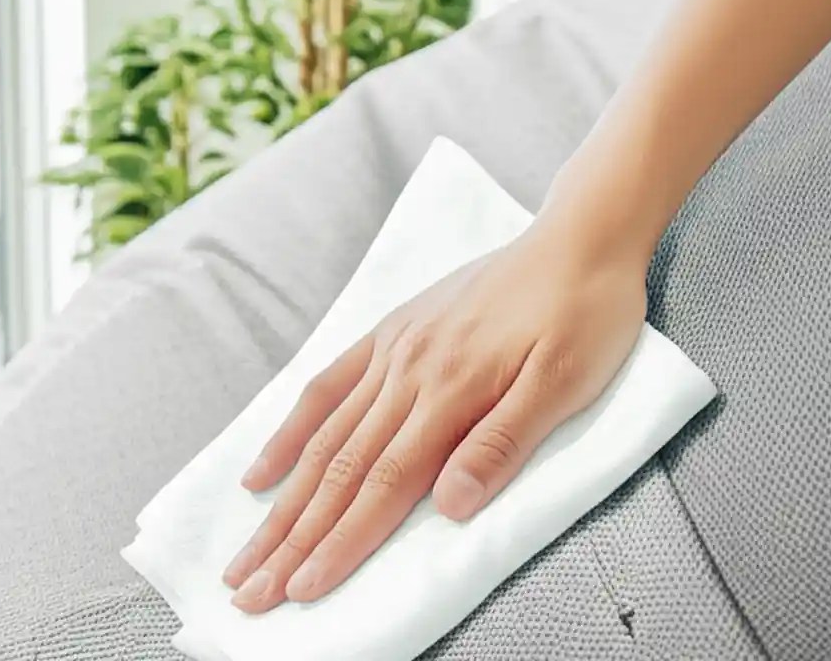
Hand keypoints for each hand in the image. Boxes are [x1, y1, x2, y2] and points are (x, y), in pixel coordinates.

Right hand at [222, 218, 646, 612]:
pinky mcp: (392, 332)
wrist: (578, 239)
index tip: (302, 589)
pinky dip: (291, 432)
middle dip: (293, 538)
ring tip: (244, 553)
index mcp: (452, 390)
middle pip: (340, 470)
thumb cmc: (586, 316)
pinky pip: (327, 386)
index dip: (342, 542)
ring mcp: (394, 350)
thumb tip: (449, 507)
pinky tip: (262, 472)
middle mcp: (409, 372)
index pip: (385, 484)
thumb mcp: (566, 382)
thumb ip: (502, 442)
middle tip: (249, 592)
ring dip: (283, 502)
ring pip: (325, 439)